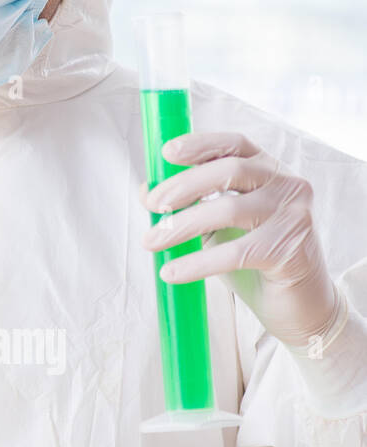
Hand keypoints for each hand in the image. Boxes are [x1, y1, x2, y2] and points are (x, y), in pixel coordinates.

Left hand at [140, 131, 341, 349]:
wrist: (299, 303)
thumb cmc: (254, 256)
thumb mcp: (217, 224)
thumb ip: (189, 203)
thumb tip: (147, 190)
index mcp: (268, 170)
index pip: (235, 145)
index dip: (201, 144)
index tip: (167, 152)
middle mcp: (286, 185)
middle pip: (229, 171)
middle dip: (183, 186)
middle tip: (153, 206)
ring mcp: (293, 216)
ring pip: (230, 210)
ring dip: (183, 225)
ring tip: (151, 241)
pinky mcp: (291, 250)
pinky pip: (236, 252)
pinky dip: (197, 262)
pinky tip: (171, 272)